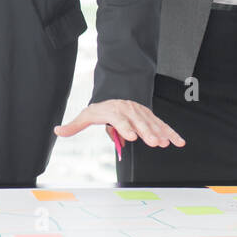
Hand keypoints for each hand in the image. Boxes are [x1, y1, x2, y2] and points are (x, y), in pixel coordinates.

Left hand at [55, 99, 184, 148]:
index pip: (119, 120)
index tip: (131, 137)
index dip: (125, 128)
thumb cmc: (102, 108)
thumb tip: (57, 131)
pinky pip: (162, 125)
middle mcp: (130, 111)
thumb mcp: (87, 115)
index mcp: (114, 111)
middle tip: (154, 143)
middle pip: (139, 123)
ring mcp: (141, 114)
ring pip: (152, 124)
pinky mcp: (150, 117)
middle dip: (147, 132)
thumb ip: (74, 125)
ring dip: (160, 133)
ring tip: (167, 143)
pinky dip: (171, 133)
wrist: (117, 93)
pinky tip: (178, 142)